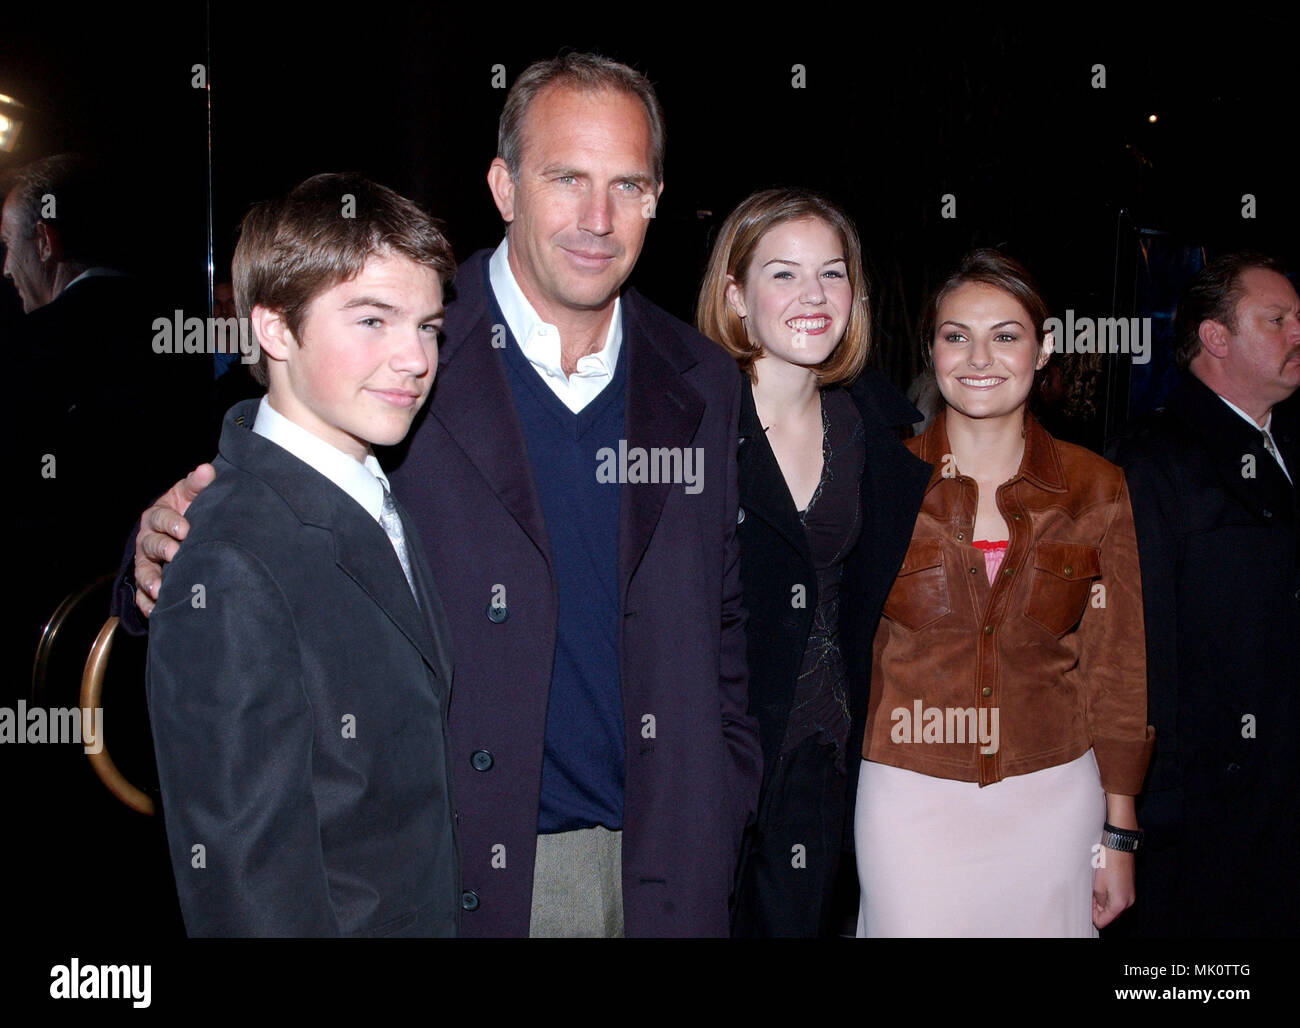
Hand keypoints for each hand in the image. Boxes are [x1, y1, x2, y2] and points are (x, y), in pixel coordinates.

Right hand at [134, 463, 215, 615]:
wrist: (181, 531)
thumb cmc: (187, 511)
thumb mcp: (191, 495)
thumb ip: (198, 484)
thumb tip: (206, 470)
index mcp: (157, 516)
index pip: (161, 518)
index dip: (171, 523)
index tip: (185, 529)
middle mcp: (148, 539)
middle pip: (151, 545)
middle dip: (162, 550)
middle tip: (175, 555)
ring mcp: (146, 562)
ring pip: (143, 571)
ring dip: (150, 580)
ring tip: (159, 589)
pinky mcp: (147, 582)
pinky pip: (142, 595)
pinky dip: (146, 603)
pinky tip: (155, 610)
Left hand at [1092, 847, 1135, 929]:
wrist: (1119, 847)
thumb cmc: (1109, 864)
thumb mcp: (1098, 885)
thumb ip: (1098, 901)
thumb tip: (1098, 908)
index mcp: (1120, 904)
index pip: (1104, 921)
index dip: (1093, 916)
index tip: (1086, 907)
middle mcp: (1128, 901)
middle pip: (1110, 915)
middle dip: (1098, 909)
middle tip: (1089, 897)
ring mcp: (1130, 894)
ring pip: (1114, 906)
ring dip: (1103, 901)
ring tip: (1095, 888)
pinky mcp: (1129, 887)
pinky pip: (1118, 897)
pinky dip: (1109, 894)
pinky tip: (1102, 884)